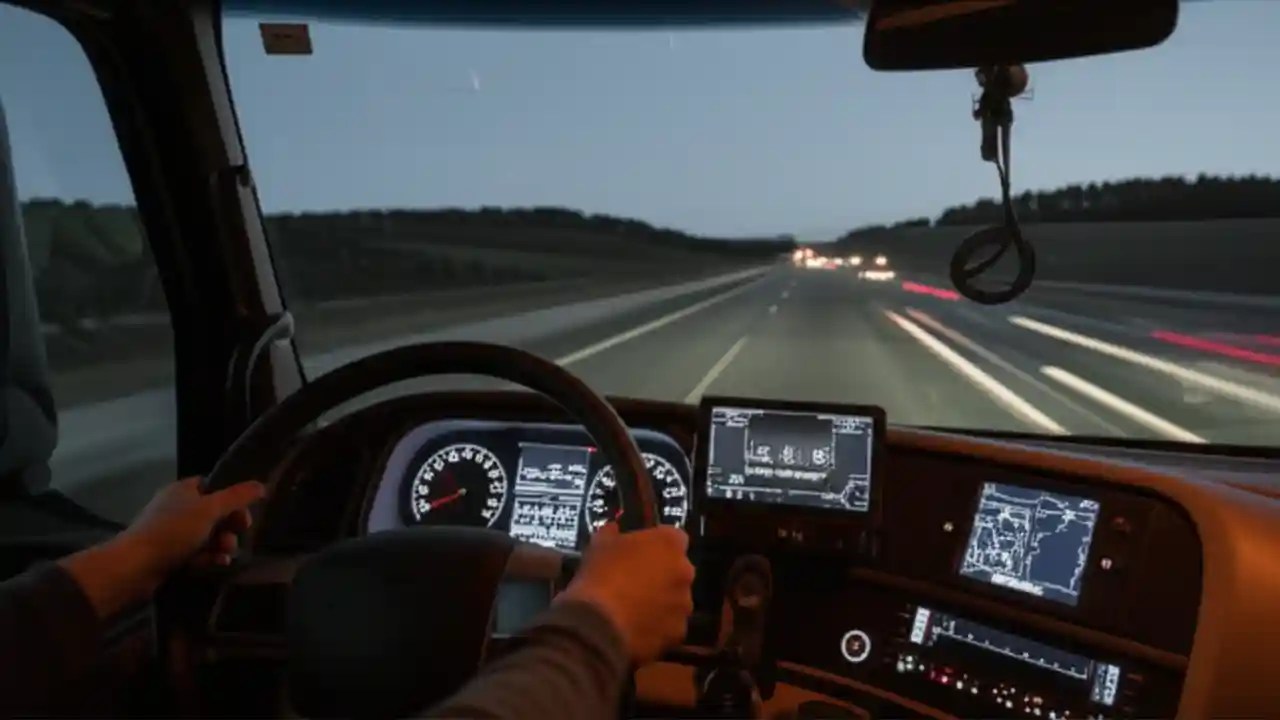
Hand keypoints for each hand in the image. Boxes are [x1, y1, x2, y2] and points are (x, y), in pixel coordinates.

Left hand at [59, 477, 264, 618]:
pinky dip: (208, 558)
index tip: (246, 512)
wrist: (135, 566)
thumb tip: (261, 485)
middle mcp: (177, 508)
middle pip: (214, 513)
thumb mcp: (210, 509)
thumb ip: (237, 497)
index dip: (232, 498)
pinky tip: (215, 565)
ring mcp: (172, 532)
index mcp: (183, 490)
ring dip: (221, 545)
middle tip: (238, 536)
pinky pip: (196, 553)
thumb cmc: (173, 531)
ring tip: (224, 555)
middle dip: (229, 526)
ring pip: (207, 536)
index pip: (213, 486)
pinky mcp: (169, 555)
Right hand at [556, 523, 694, 663]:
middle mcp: (685, 571)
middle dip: (662, 574)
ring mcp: (684, 604)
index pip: (673, 537)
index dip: (656, 544)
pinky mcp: (678, 632)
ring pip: (676, 599)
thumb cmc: (600, 575)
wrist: (599, 625)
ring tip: (635, 609)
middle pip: (678, 569)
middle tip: (636, 581)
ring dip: (661, 601)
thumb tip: (613, 530)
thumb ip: (612, 534)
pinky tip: (636, 629)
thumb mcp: (599, 544)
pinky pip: (669, 625)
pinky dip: (657, 626)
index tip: (640, 552)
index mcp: (669, 543)